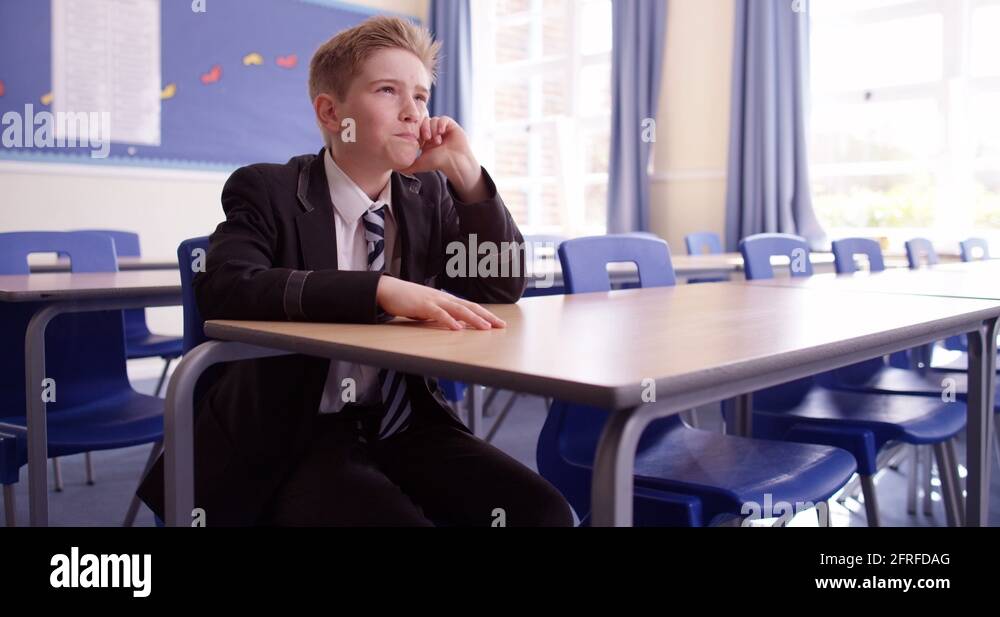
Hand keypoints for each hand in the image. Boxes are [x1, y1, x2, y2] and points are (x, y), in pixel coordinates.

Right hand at [375, 275, 505, 330]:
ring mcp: (434, 300)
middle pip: (470, 307)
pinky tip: (457, 328)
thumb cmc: (408, 300)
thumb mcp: (429, 310)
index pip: (470, 307)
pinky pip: (438, 314)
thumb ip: (441, 316)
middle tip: (501, 326)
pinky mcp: (423, 305)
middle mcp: (444, 298)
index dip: (485, 315)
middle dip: (486, 317)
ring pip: (458, 310)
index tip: (497, 323)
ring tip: (486, 328)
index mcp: (446, 300)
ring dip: (473, 319)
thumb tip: (454, 325)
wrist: (389, 290)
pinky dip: (449, 321)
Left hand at [401, 116, 486, 201]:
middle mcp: (434, 133)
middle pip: (424, 122)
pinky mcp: (451, 126)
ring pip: (433, 120)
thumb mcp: (419, 164)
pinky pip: (443, 118)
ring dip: (433, 129)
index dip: (416, 132)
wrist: (454, 163)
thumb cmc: (439, 163)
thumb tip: (395, 169)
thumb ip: (407, 166)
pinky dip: (440, 124)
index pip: (417, 128)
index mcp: (426, 139)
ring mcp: (442, 129)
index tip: (419, 142)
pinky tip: (441, 132)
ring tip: (437, 140)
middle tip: (427, 138)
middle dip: (424, 129)